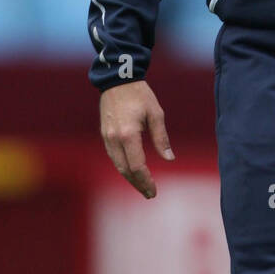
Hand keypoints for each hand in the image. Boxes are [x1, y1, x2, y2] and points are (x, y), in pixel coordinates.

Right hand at [99, 79, 174, 197]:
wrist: (117, 80)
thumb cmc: (140, 95)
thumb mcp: (156, 114)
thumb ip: (162, 138)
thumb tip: (170, 159)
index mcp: (128, 134)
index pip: (137, 166)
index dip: (146, 180)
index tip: (154, 191)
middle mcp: (114, 138)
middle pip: (125, 170)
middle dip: (137, 184)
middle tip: (150, 194)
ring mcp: (107, 136)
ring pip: (117, 164)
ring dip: (129, 177)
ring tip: (142, 186)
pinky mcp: (104, 134)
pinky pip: (113, 156)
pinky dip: (123, 166)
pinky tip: (132, 170)